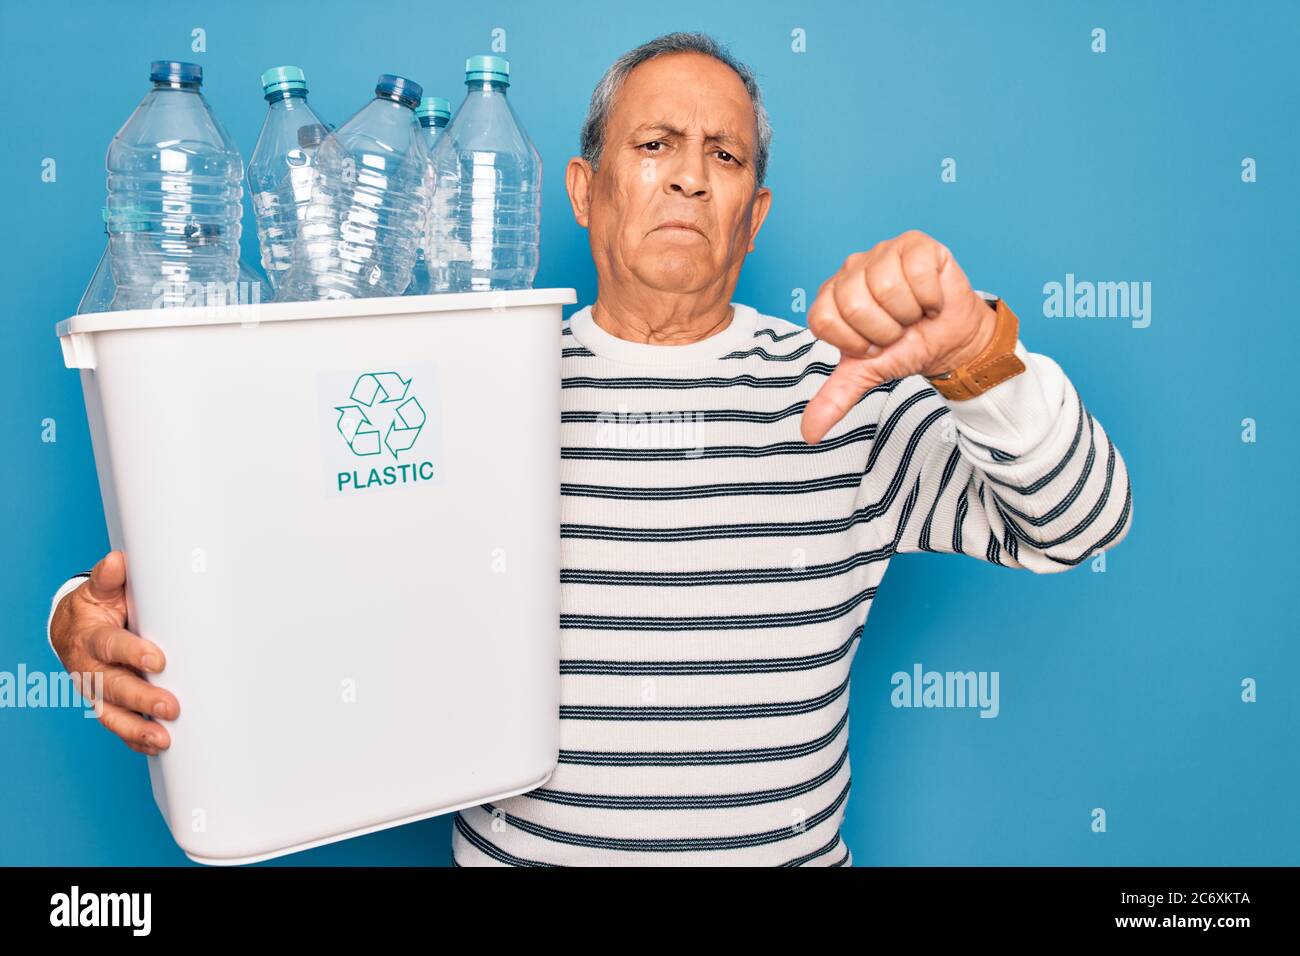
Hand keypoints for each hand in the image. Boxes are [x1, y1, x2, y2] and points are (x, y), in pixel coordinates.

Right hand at [49, 550, 178, 754]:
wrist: (73, 630)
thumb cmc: (97, 607)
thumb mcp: (100, 590)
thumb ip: (109, 579)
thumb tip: (118, 561)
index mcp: (91, 638)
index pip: (111, 646)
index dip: (133, 654)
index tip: (158, 661)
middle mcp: (91, 669)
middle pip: (115, 687)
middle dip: (142, 699)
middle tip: (171, 707)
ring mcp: (98, 691)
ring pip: (114, 714)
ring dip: (138, 730)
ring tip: (164, 739)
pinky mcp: (108, 705)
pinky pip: (120, 726)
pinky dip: (136, 740)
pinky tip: (158, 747)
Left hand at [800, 230, 997, 442]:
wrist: (951, 342)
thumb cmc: (906, 348)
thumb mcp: (867, 374)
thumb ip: (835, 397)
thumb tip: (810, 433)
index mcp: (831, 297)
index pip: (824, 320)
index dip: (854, 341)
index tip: (872, 345)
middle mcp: (852, 269)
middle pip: (854, 304)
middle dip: (884, 330)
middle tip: (897, 330)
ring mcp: (883, 252)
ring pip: (886, 287)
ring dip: (908, 314)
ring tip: (914, 314)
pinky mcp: (915, 243)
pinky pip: (916, 272)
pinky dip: (930, 297)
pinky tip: (931, 299)